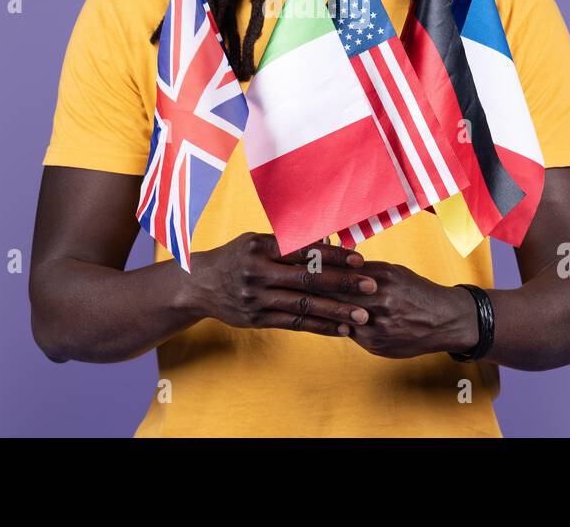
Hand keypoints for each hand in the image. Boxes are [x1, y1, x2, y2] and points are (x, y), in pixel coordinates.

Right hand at [187, 233, 377, 336]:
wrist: (199, 285)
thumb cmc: (236, 257)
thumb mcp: (255, 242)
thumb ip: (287, 243)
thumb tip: (328, 240)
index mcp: (260, 247)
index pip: (303, 250)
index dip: (333, 255)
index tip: (359, 259)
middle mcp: (257, 271)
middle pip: (307, 278)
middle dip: (342, 283)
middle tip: (371, 286)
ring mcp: (257, 297)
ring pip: (304, 305)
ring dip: (336, 311)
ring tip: (362, 316)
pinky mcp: (257, 319)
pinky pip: (294, 324)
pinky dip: (320, 327)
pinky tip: (340, 329)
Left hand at [315, 260, 478, 358]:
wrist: (444, 321)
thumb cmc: (415, 291)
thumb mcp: (394, 272)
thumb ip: (364, 270)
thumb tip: (332, 259)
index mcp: (383, 276)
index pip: (341, 270)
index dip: (319, 268)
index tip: (300, 263)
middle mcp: (380, 299)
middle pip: (335, 292)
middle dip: (313, 287)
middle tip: (291, 281)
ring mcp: (377, 324)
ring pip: (339, 315)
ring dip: (320, 308)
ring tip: (301, 301)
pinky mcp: (375, 344)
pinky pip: (348, 333)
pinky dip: (337, 324)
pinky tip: (325, 319)